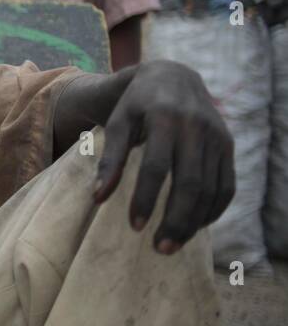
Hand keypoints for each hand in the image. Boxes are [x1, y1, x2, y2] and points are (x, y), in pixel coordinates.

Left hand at [93, 60, 234, 252]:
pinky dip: (214, 210)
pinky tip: (196, 226)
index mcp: (165, 118)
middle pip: (190, 183)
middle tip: (159, 248)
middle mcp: (197, 127)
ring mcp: (217, 137)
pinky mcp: (228, 146)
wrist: (173, 77)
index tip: (134, 226)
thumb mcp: (117, 122)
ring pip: (212, 189)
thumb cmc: (137, 104)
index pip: (157, 166)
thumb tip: (97, 198)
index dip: (145, 198)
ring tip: (174, 244)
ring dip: (195, 221)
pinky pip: (227, 185)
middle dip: (175, 219)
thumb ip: (110, 158)